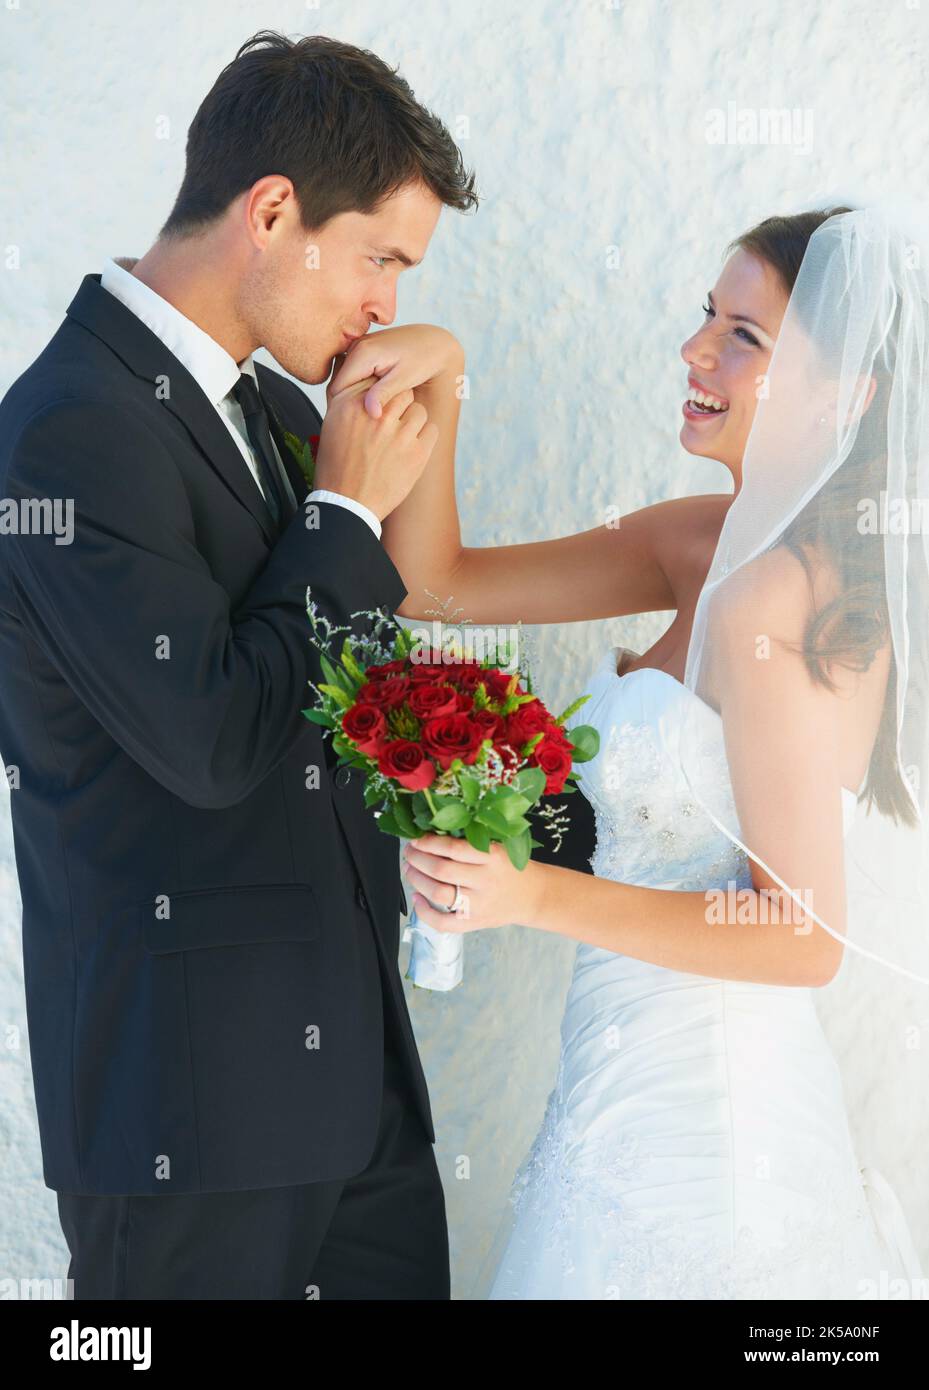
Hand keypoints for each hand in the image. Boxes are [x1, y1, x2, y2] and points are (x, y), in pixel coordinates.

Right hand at [313, 370, 438, 521]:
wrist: (346, 504)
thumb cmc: (337, 465)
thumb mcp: (331, 425)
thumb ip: (349, 400)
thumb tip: (368, 382)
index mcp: (352, 405)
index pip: (379, 382)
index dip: (383, 393)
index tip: (383, 405)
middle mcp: (377, 415)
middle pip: (402, 392)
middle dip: (399, 404)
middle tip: (394, 421)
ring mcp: (399, 434)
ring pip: (418, 410)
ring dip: (412, 421)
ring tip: (401, 437)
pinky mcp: (417, 453)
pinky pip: (432, 430)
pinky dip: (424, 437)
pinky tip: (412, 447)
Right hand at [328, 325, 462, 418]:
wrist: (433, 341)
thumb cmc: (423, 360)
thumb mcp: (404, 378)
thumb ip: (385, 393)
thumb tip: (371, 413)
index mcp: (363, 353)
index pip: (338, 388)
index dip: (343, 409)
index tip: (357, 426)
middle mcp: (356, 346)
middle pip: (340, 385)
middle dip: (348, 404)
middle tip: (365, 424)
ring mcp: (358, 347)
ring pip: (346, 381)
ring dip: (354, 398)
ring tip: (373, 413)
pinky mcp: (363, 351)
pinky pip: (355, 375)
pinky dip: (361, 389)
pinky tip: (377, 400)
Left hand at [401, 833, 542, 932]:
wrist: (533, 896)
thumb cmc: (510, 868)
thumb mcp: (498, 848)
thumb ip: (470, 843)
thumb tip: (431, 836)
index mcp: (493, 857)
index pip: (454, 849)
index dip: (429, 843)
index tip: (417, 839)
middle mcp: (486, 881)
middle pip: (441, 871)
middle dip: (418, 860)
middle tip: (409, 853)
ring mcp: (479, 905)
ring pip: (439, 894)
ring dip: (417, 880)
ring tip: (410, 870)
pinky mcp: (474, 923)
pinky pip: (443, 923)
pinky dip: (424, 912)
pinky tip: (417, 898)